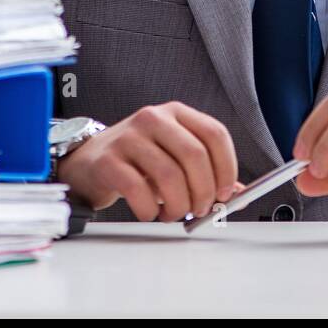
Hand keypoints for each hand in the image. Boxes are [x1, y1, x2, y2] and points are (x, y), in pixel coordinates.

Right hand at [57, 102, 244, 221]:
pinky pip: (138, 190)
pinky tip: (150, 212)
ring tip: (174, 214)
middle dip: (204, 191)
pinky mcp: (108, 160)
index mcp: (177, 113)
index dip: (227, 166)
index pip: (215, 134)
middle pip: (195, 155)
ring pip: (169, 175)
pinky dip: (150, 210)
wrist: (89, 162)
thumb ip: (205, 172)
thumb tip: (238, 195)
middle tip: (201, 210)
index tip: (227, 193)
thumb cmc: (138, 161)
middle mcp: (154, 118)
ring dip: (178, 205)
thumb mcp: (173, 157)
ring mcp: (129, 137)